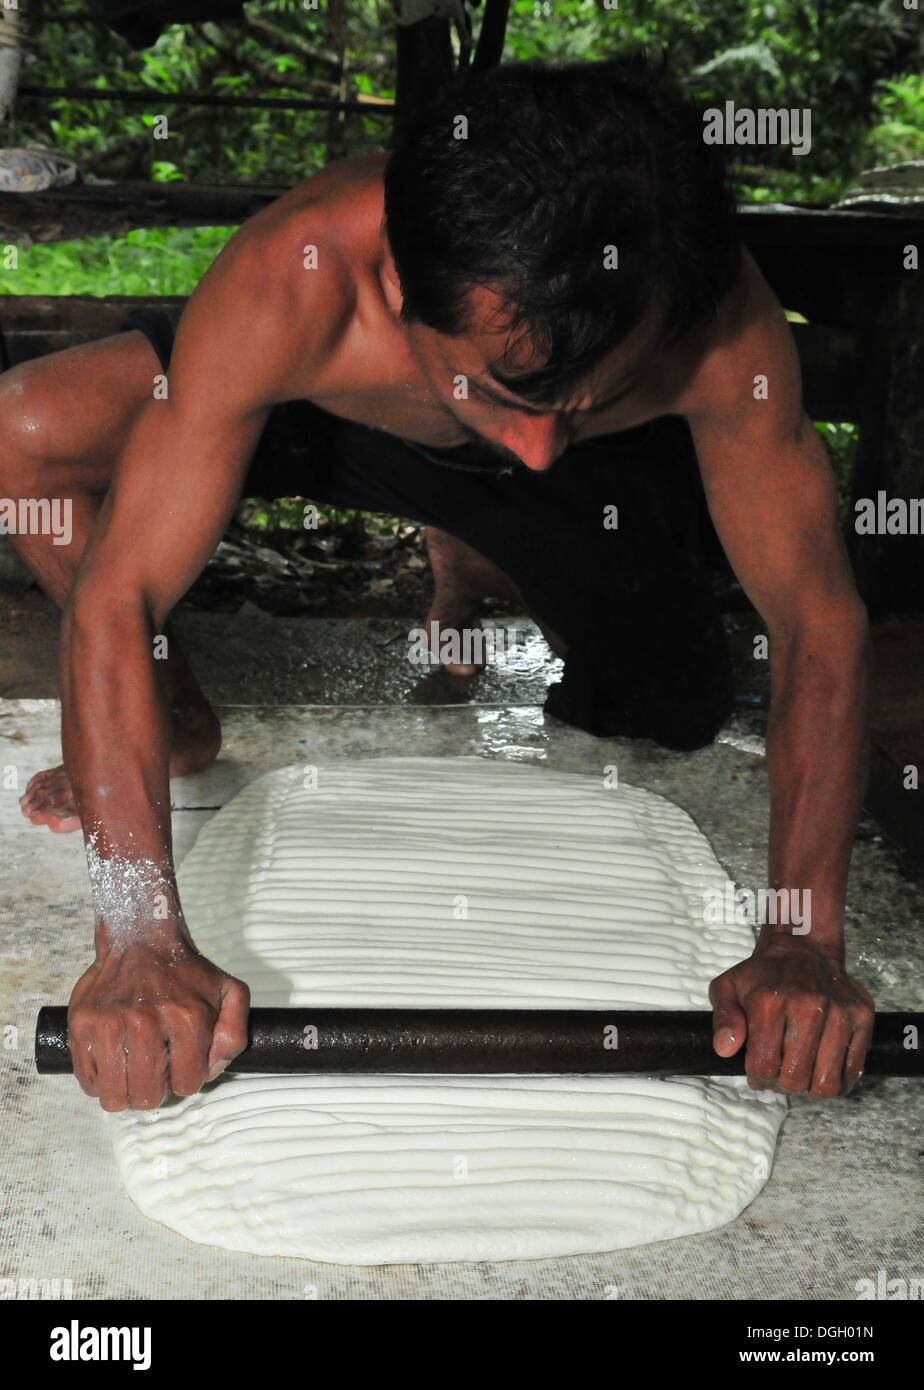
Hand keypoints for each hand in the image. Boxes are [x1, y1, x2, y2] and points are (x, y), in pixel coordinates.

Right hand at [68, 937, 248, 1110]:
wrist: (141, 939)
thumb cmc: (184, 972)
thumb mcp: (229, 992)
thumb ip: (234, 1033)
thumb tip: (212, 1068)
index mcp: (187, 1019)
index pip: (186, 1086)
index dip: (185, 1080)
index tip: (180, 1064)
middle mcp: (147, 1022)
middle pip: (147, 1096)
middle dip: (154, 1091)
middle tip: (154, 1071)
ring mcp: (110, 1022)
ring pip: (114, 1096)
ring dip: (124, 1091)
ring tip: (131, 1070)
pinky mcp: (82, 1023)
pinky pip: (87, 1080)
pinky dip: (99, 1080)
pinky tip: (112, 1060)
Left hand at [708, 932, 873, 1096]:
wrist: (803, 947)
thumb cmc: (761, 975)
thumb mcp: (727, 988)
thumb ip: (722, 1019)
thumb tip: (725, 1049)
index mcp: (769, 1002)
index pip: (764, 1066)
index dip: (757, 1078)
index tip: (757, 1070)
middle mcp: (808, 1006)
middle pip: (796, 1080)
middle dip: (782, 1085)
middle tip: (779, 1074)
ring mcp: (839, 1011)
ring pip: (826, 1083)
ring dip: (809, 1088)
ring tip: (800, 1072)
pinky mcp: (862, 1016)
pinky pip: (853, 1072)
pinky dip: (837, 1082)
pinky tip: (821, 1070)